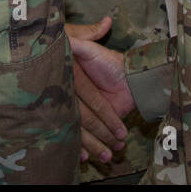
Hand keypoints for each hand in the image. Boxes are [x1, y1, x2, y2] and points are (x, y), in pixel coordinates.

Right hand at [66, 17, 133, 162]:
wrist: (131, 77)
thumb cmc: (109, 62)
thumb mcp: (89, 49)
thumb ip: (76, 41)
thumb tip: (59, 32)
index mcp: (66, 82)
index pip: (65, 101)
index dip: (66, 113)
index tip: (65, 121)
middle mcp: (71, 99)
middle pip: (78, 121)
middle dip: (90, 137)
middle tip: (96, 147)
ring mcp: (80, 112)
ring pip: (83, 132)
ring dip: (94, 146)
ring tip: (104, 156)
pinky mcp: (92, 122)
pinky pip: (86, 138)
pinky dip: (89, 149)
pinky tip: (90, 159)